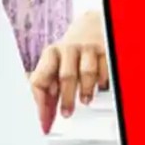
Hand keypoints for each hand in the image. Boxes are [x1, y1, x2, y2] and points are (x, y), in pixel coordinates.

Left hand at [28, 11, 107, 133]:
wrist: (92, 25)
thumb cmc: (71, 53)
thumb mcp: (55, 66)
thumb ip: (50, 89)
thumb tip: (43, 116)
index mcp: (50, 55)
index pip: (40, 80)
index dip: (40, 102)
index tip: (43, 120)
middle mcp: (68, 49)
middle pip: (66, 76)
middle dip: (66, 98)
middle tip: (67, 113)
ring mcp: (88, 48)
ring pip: (87, 71)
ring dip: (86, 89)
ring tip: (85, 100)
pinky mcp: (105, 48)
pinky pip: (105, 67)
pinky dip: (102, 79)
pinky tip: (100, 86)